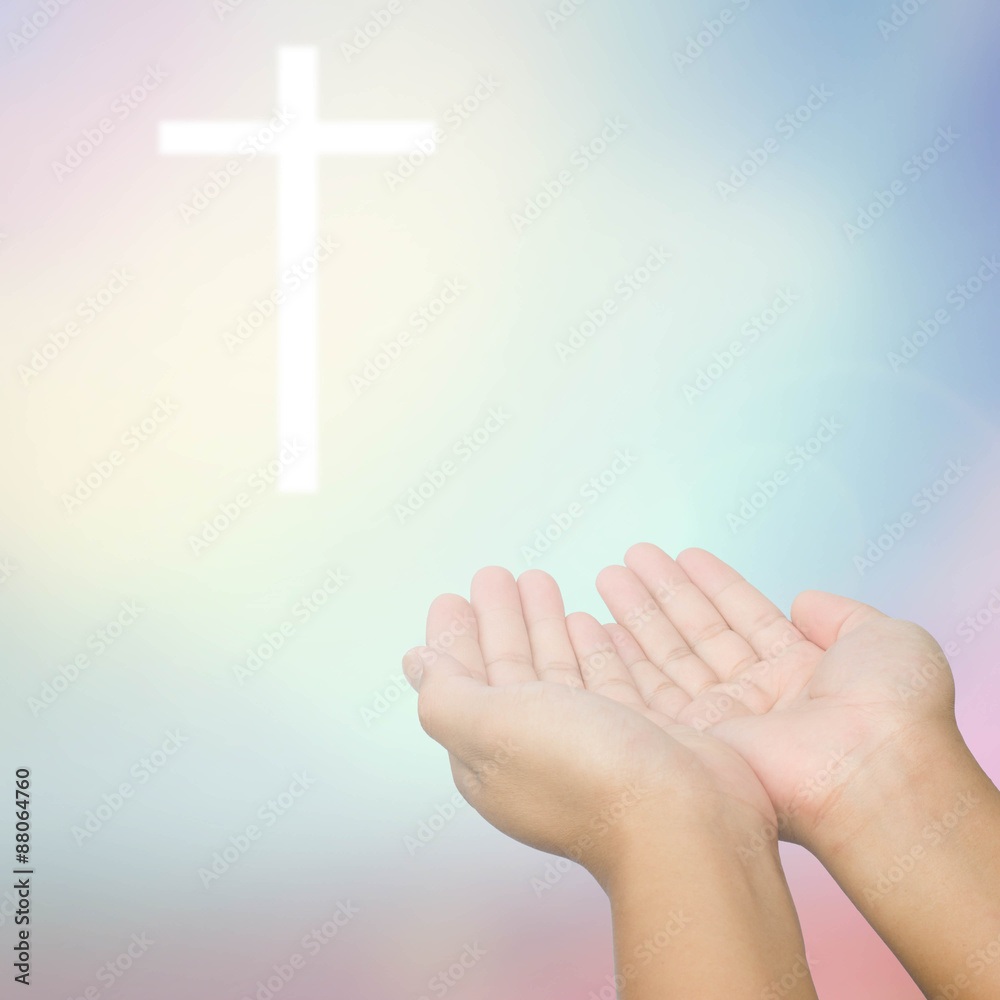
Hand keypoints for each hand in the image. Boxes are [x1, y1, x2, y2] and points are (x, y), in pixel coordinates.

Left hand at [403, 567, 775, 883]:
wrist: (683, 820)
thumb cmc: (585, 774)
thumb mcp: (493, 727)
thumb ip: (449, 694)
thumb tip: (417, 664)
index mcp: (489, 755)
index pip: (460, 685)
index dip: (454, 640)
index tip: (452, 598)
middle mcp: (535, 751)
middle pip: (508, 671)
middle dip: (499, 621)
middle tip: (495, 577)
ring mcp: (587, 743)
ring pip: (556, 669)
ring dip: (543, 624)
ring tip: (539, 581)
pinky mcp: (635, 732)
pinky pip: (603, 678)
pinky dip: (590, 647)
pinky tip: (586, 621)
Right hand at [595, 543, 959, 852]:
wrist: (874, 770)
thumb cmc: (894, 708)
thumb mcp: (884, 638)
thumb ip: (840, 614)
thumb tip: (803, 600)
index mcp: (801, 671)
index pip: (744, 617)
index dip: (713, 585)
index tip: (682, 556)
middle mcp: (758, 696)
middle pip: (698, 634)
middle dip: (662, 594)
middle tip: (629, 559)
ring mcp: (724, 721)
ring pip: (669, 658)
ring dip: (637, 617)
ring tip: (608, 577)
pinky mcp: (694, 742)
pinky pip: (649, 693)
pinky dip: (622, 660)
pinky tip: (602, 626)